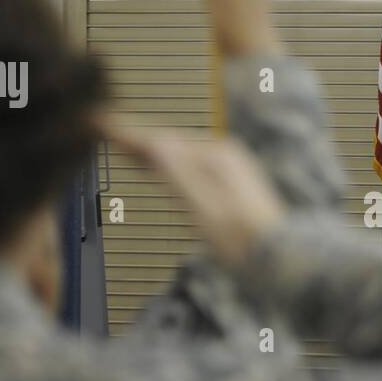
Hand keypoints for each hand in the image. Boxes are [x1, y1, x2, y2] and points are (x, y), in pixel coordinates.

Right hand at [103, 119, 286, 267]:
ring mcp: (231, 168)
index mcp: (214, 157)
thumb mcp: (205, 211)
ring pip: (180, 153)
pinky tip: (162, 167)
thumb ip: (179, 176)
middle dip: (135, 136)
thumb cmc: (244, 242)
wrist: (285, 258)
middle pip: (168, 143)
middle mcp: (224, 155)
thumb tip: (155, 144)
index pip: (158, 141)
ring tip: (123, 143)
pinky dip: (169, 162)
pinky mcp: (234, 184)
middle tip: (100, 125)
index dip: (125, 133)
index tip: (96, 122)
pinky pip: (191, 164)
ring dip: (151, 148)